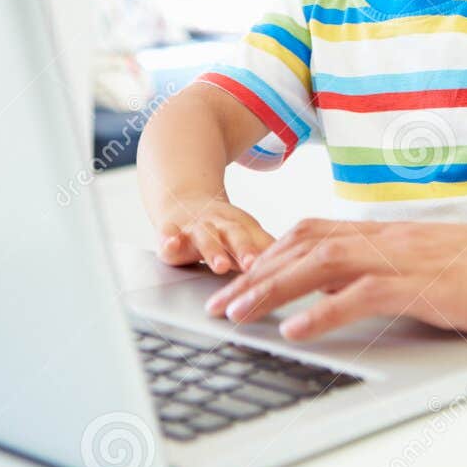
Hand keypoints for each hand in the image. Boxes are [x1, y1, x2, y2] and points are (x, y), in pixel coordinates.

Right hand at [156, 198, 274, 273]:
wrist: (185, 200)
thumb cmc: (222, 226)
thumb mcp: (246, 233)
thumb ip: (265, 247)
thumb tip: (298, 263)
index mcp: (243, 227)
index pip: (258, 240)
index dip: (269, 253)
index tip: (280, 266)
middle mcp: (220, 225)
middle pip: (235, 235)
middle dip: (244, 250)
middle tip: (253, 265)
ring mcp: (195, 226)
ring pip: (205, 236)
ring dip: (213, 250)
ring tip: (220, 265)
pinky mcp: (170, 229)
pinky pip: (168, 233)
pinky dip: (168, 239)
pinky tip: (170, 244)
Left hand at [202, 218, 466, 340]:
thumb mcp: (440, 265)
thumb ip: (398, 270)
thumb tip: (359, 289)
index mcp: (395, 233)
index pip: (319, 231)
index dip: (273, 250)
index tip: (242, 273)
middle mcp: (393, 238)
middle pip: (307, 244)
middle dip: (255, 272)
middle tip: (219, 300)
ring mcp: (408, 259)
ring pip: (322, 265)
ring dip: (272, 289)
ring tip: (237, 313)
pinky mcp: (426, 286)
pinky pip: (363, 296)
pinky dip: (323, 313)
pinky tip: (296, 331)